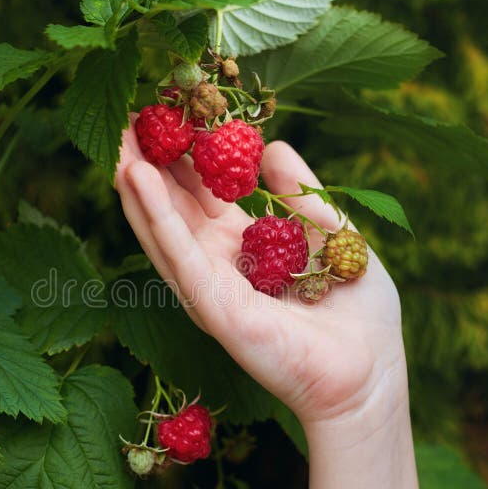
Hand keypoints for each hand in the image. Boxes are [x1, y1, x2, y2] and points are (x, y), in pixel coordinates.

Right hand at [116, 119, 407, 426]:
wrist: (369, 373)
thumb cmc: (357, 312)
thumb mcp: (332, 232)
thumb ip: (299, 193)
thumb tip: (271, 148)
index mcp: (244, 250)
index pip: (203, 197)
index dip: (186, 158)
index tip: (173, 115)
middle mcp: (218, 267)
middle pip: (173, 209)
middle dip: (150, 164)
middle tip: (127, 115)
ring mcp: (210, 289)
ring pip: (162, 229)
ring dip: (137, 183)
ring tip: (117, 137)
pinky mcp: (213, 308)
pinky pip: (179, 255)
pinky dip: (156, 215)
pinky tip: (137, 176)